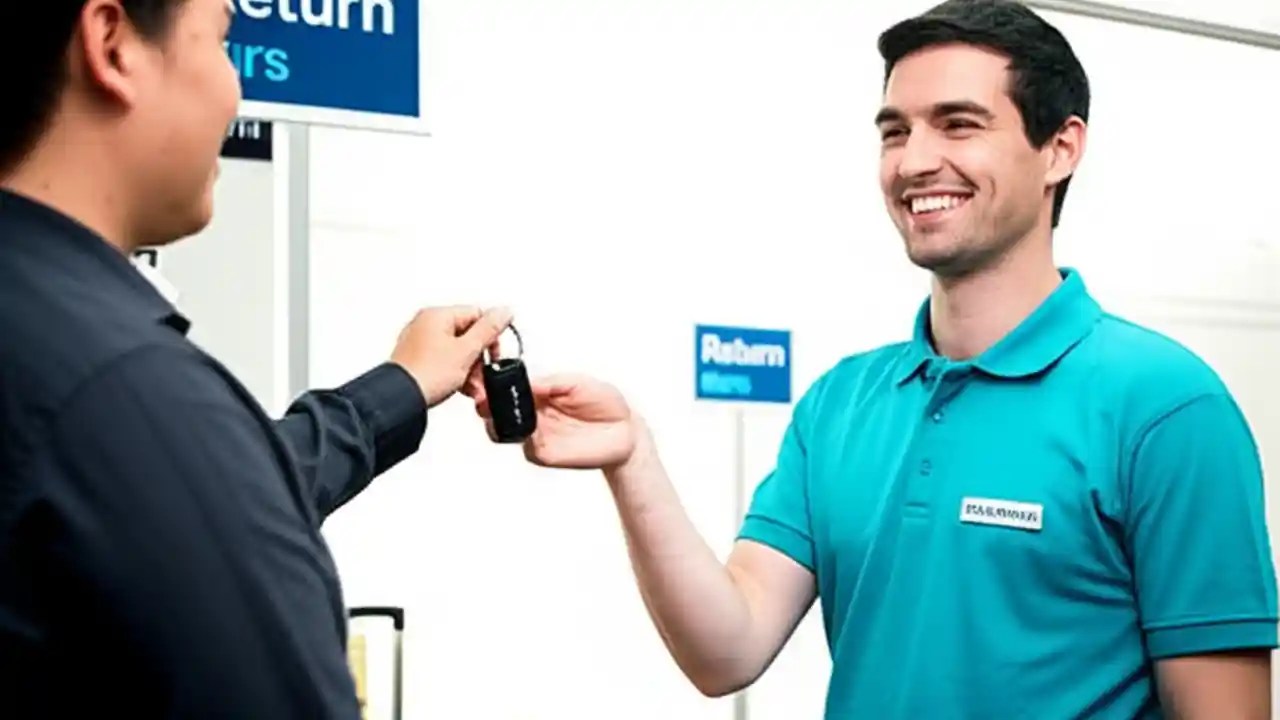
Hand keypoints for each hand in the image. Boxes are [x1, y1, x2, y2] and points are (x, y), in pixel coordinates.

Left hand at [391, 306, 512, 407]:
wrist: (400, 399)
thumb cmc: (426, 373)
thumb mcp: (467, 350)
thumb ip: (489, 329)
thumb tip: (504, 311)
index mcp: (437, 315)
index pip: (476, 314)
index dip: (490, 336)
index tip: (494, 353)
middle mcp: (426, 324)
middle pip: (467, 335)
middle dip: (479, 359)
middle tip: (483, 375)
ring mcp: (419, 343)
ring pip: (456, 351)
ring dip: (470, 370)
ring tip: (473, 388)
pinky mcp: (416, 360)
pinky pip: (443, 362)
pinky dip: (455, 374)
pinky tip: (460, 388)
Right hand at [466, 373, 637, 469]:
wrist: (626, 431)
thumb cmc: (604, 402)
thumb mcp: (577, 383)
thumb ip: (551, 382)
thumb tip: (527, 380)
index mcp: (536, 392)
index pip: (503, 386)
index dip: (489, 382)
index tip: (482, 375)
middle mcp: (530, 413)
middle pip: (493, 409)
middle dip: (483, 402)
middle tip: (481, 394)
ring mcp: (534, 434)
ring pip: (501, 430)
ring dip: (495, 420)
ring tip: (494, 408)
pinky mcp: (543, 453)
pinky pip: (525, 447)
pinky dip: (521, 437)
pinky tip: (524, 427)